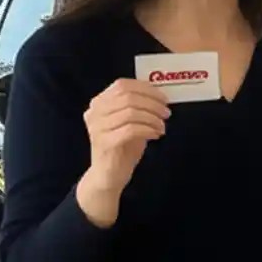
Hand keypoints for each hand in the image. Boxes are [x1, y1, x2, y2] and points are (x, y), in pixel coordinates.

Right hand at [83, 78, 169, 192]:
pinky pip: (131, 129)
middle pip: (127, 97)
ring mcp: (97, 127)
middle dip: (152, 103)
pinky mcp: (104, 142)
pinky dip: (148, 129)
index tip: (163, 98)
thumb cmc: (122, 147)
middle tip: (166, 112)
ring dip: (152, 117)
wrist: (109, 176)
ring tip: (162, 125)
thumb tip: (160, 96)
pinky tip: (156, 134)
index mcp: (99, 102)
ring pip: (130, 113)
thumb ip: (139, 107)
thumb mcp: (132, 122)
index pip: (122, 85)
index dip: (146, 89)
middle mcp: (94, 112)